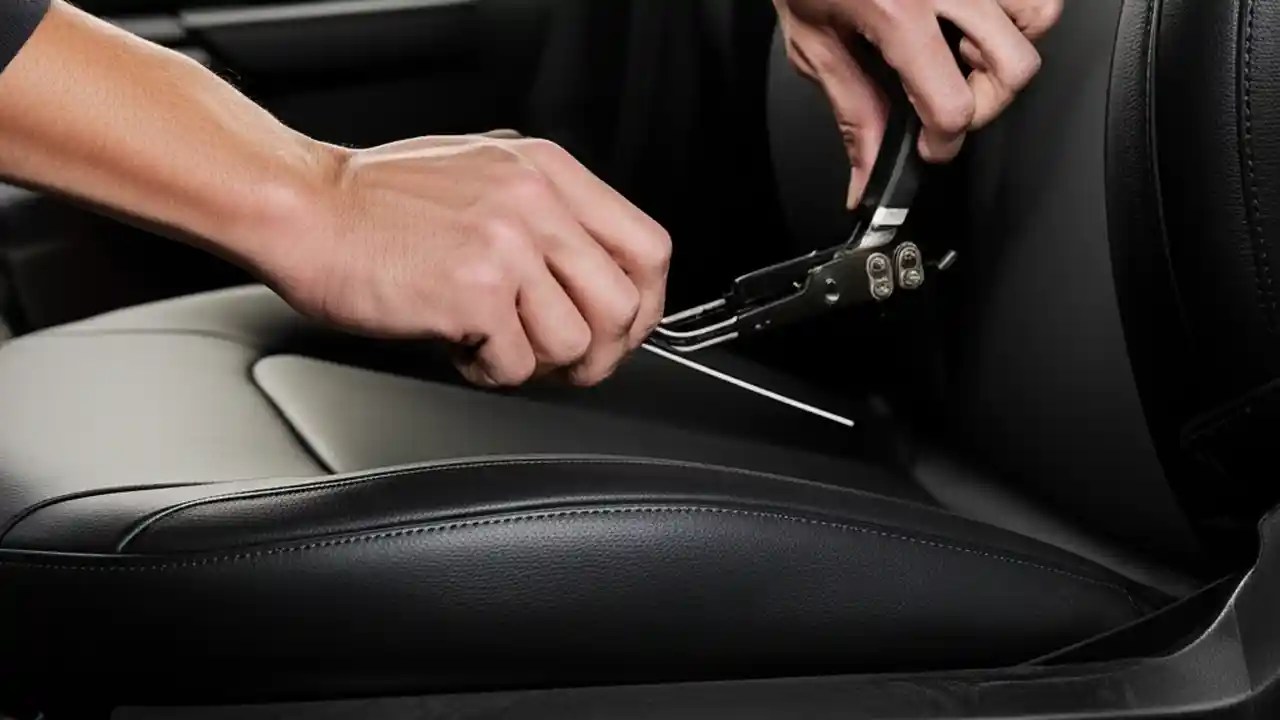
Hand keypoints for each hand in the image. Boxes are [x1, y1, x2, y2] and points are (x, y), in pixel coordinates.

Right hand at [265, 133, 671, 388]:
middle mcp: (537, 203)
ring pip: (574, 344)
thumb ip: (546, 214)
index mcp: (548, 172)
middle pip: (624, 307)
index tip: (622, 330)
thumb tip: (595, 276)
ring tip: (492, 343)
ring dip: (535, 362)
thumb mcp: (484, 175)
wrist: (303, 209)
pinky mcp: (474, 292)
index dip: (645, 305)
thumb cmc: (377, 201)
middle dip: (600, 353)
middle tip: (560, 361)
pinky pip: (515, 364)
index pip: (649, 248)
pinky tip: (458, 345)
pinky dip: (488, 371)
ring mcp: (508, 246)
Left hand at [774, 0, 1061, 206]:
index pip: (952, 104)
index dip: (943, 142)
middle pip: (1015, 66)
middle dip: (984, 101)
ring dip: (1007, 46)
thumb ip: (851, 109)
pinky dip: (1013, 7)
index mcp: (898, 11)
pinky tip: (972, 15)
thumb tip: (868, 169)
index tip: (931, 145)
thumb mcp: (814, 42)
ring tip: (962, 47)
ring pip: (1039, 17)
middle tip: (945, 98)